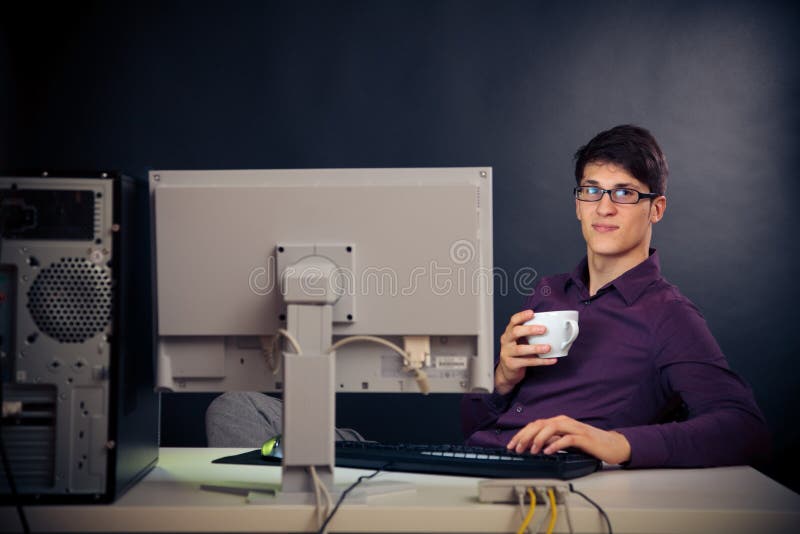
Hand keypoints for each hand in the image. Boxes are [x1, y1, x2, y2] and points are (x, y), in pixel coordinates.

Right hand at [495, 309, 557, 394]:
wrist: (508, 371)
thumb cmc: (517, 353)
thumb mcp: (520, 341)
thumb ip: (529, 334)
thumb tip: (551, 328)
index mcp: (509, 333)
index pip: (513, 321)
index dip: (522, 316)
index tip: (532, 313)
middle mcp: (506, 341)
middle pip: (515, 332)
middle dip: (529, 330)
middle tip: (543, 329)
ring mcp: (507, 353)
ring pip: (520, 349)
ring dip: (535, 348)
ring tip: (548, 347)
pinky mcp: (512, 365)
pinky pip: (527, 362)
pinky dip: (541, 361)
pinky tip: (551, 360)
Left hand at [506, 415, 631, 464]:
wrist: (611, 445)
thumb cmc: (589, 443)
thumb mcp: (565, 440)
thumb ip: (551, 439)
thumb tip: (533, 445)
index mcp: (558, 421)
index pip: (535, 424)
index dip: (521, 434)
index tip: (512, 444)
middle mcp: (564, 422)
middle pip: (539, 424)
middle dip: (525, 436)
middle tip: (517, 448)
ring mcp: (574, 428)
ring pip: (551, 428)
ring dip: (538, 439)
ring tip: (531, 450)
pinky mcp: (583, 437)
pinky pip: (567, 439)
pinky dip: (556, 444)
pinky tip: (548, 451)